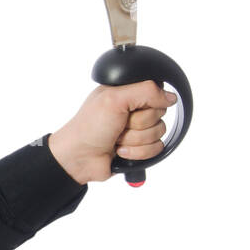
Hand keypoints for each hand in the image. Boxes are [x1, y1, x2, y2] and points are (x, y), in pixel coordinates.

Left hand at [47, 80, 178, 184]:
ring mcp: (137, 129)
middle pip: (159, 114)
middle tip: (119, 125)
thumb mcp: (115, 100)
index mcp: (127, 92)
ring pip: (159, 133)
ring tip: (116, 139)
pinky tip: (120, 150)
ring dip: (135, 139)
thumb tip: (170, 97)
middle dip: (139, 124)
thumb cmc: (89, 127)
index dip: (146, 103)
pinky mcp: (140, 147)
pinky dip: (137, 152)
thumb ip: (146, 91)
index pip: (156, 93)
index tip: (130, 108)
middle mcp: (133, 109)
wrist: (79, 157)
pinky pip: (156, 148)